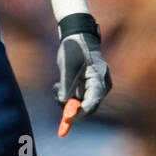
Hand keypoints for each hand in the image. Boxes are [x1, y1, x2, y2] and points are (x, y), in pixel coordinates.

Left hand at [54, 14, 111, 133]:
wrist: (77, 36)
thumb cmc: (74, 47)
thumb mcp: (68, 64)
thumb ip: (66, 84)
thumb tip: (63, 101)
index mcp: (99, 79)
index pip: (93, 102)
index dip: (80, 113)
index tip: (67, 119)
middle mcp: (100, 86)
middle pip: (87, 107)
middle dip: (70, 108)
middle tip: (56, 98)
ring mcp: (94, 88)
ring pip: (80, 105)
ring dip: (65, 101)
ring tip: (56, 86)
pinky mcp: (86, 88)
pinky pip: (76, 99)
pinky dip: (65, 97)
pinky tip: (58, 85)